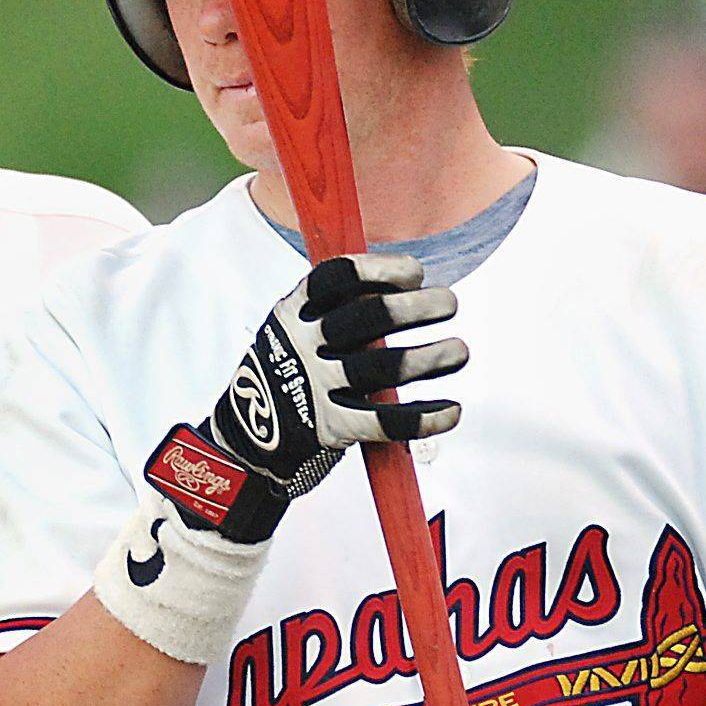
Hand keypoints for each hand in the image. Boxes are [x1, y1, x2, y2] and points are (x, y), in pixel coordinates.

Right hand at [142, 255, 465, 543]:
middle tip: (449, 304)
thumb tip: (410, 290)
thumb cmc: (288, 371)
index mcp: (293, 311)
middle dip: (417, 307)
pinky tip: (451, 412)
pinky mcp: (329, 427)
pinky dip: (423, 418)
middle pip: (368, 318)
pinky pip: (384, 422)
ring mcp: (315, 386)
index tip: (415, 273)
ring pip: (382, 368)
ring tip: (460, 352)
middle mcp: (302, 344)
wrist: (245, 435)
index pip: (336, 277)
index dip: (381, 270)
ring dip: (430, 358)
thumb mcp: (294, 328)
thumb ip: (337, 308)